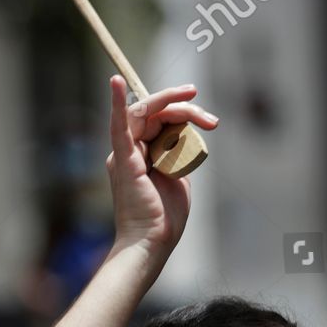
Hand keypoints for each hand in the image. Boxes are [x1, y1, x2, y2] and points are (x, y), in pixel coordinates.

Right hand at [106, 77, 218, 257]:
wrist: (153, 243)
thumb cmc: (164, 219)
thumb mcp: (178, 180)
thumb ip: (178, 159)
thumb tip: (187, 143)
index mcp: (141, 153)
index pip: (160, 120)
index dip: (181, 111)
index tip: (206, 116)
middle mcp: (129, 149)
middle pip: (155, 113)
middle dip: (185, 109)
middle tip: (210, 120)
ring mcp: (124, 153)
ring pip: (145, 113)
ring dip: (171, 104)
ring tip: (197, 104)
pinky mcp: (123, 160)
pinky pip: (118, 126)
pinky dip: (116, 103)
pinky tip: (115, 82)